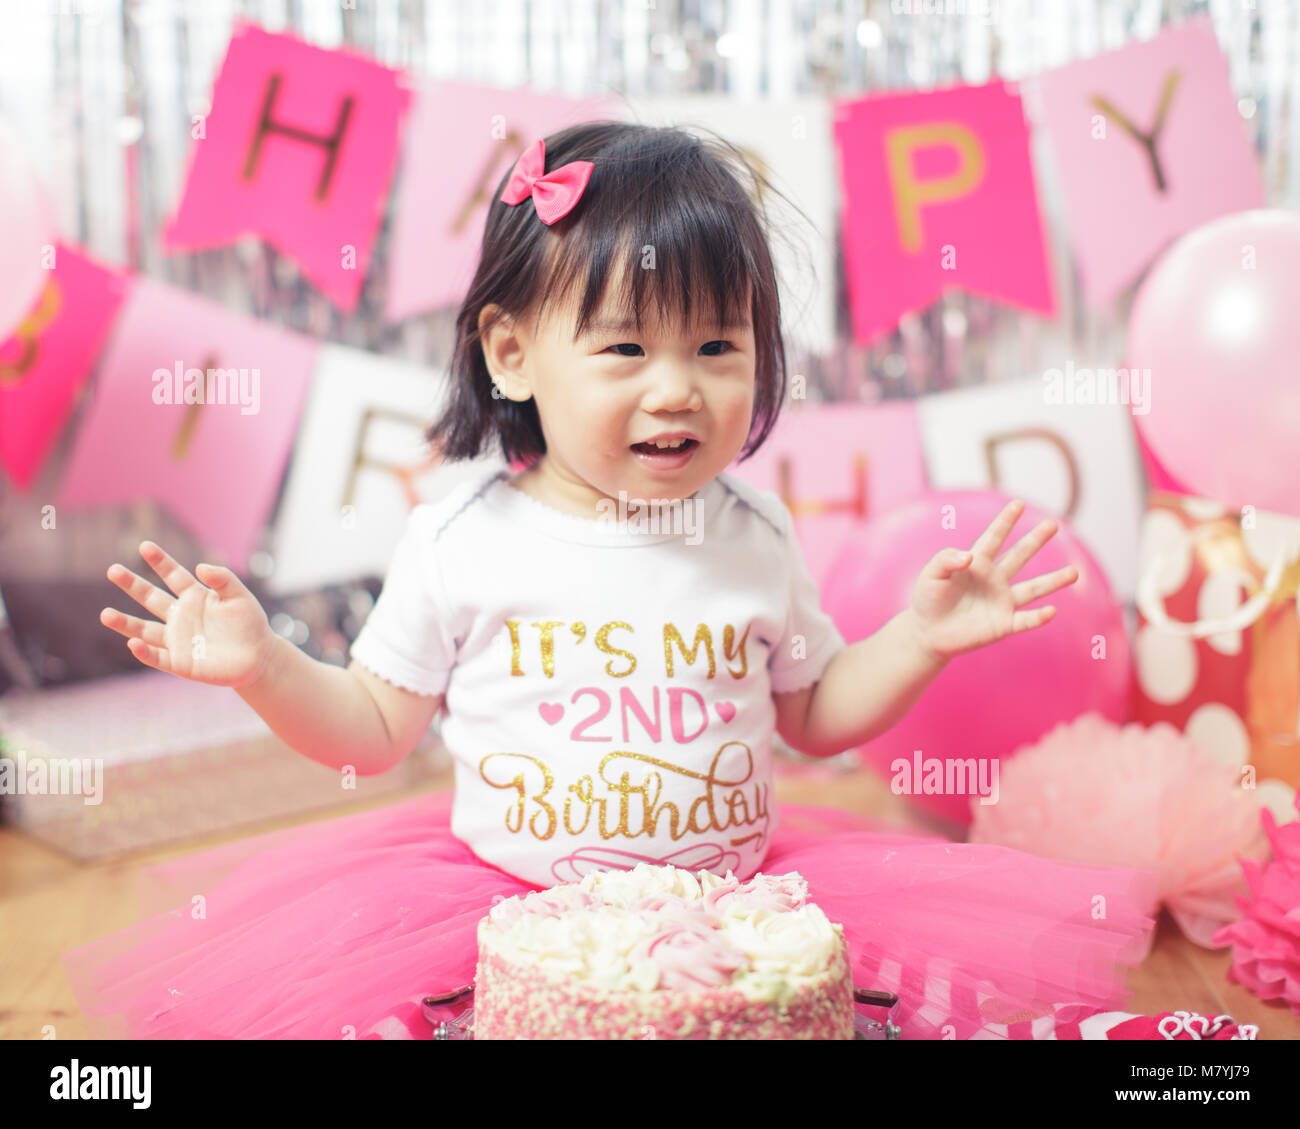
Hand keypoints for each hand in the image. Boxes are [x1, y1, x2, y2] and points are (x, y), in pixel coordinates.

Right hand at [100, 541, 277, 687]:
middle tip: (113, 570)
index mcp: (194, 597)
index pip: (173, 575)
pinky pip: (157, 657)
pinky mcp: (180, 662)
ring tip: (105, 614)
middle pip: (151, 598)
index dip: (160, 561)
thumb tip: (200, 566)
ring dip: (125, 623)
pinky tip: (132, 643)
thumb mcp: (240, 596)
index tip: (145, 546)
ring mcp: (177, 640)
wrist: (259, 657)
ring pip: (144, 630)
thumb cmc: (250, 624)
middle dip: (132, 585)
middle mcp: (180, 616)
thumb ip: (223, 579)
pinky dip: (144, 651)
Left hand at [909, 499, 1078, 660]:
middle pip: (1019, 556)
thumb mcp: (931, 574)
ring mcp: (1002, 602)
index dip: (1005, 521)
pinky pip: (1025, 620)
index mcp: (977, 564)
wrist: (928, 633)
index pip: (994, 538)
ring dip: (1054, 581)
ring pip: (1033, 589)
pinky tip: (1051, 611)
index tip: (1018, 504)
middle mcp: (994, 580)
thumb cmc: (928, 600)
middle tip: (1053, 524)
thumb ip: (946, 559)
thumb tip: (969, 556)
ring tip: (1074, 573)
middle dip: (1035, 540)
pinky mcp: (1003, 624)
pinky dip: (1038, 617)